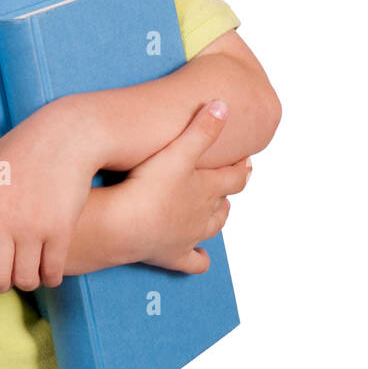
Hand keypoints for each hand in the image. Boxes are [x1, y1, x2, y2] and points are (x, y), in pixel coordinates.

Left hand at [0, 100, 100, 293]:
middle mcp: (3, 218)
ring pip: (25, 280)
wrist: (67, 136)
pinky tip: (48, 268)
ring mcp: (33, 226)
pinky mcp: (61, 230)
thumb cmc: (23, 148)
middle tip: (2, 277)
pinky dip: (49, 277)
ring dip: (25, 280)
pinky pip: (51, 273)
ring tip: (26, 272)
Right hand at [120, 101, 251, 272]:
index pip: (235, 177)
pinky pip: (193, 263)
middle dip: (228, 191)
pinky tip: (201, 256)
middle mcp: (203, 215)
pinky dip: (200, 259)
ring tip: (219, 209)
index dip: (241, 167)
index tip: (245, 159)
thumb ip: (201, 128)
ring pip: (212, 228)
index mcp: (207, 189)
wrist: (123, 224)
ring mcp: (189, 237)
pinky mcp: (172, 256)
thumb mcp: (177, 150)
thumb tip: (224, 105)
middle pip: (224, 203)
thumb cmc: (148, 187)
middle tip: (231, 180)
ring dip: (217, 217)